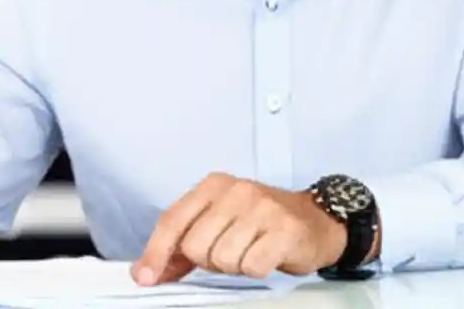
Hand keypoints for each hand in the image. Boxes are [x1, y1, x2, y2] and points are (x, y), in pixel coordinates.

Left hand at [131, 172, 345, 284]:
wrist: (318, 220)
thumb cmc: (261, 223)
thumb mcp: (218, 224)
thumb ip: (181, 247)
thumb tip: (146, 272)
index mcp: (212, 185)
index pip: (172, 220)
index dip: (156, 252)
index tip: (144, 278)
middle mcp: (235, 191)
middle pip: (195, 246)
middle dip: (208, 261)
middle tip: (231, 251)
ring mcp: (261, 209)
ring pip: (222, 259)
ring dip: (234, 266)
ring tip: (250, 251)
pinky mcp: (285, 230)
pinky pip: (251, 267)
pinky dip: (255, 270)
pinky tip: (267, 256)